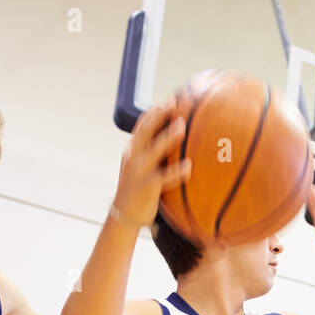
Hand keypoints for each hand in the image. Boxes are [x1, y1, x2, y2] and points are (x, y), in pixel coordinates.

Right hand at [112, 101, 191, 230]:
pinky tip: (190, 167)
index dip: (154, 111)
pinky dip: (177, 172)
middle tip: (174, 102)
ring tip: (182, 127)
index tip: (168, 99)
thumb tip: (171, 144)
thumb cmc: (138, 191)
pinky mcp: (146, 186)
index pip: (142, 125)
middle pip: (146, 130)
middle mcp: (133, 156)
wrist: (124, 215)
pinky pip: (164, 178)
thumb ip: (152, 155)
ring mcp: (139, 171)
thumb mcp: (140, 168)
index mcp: (132, 150)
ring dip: (168, 137)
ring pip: (154, 149)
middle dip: (159, 114)